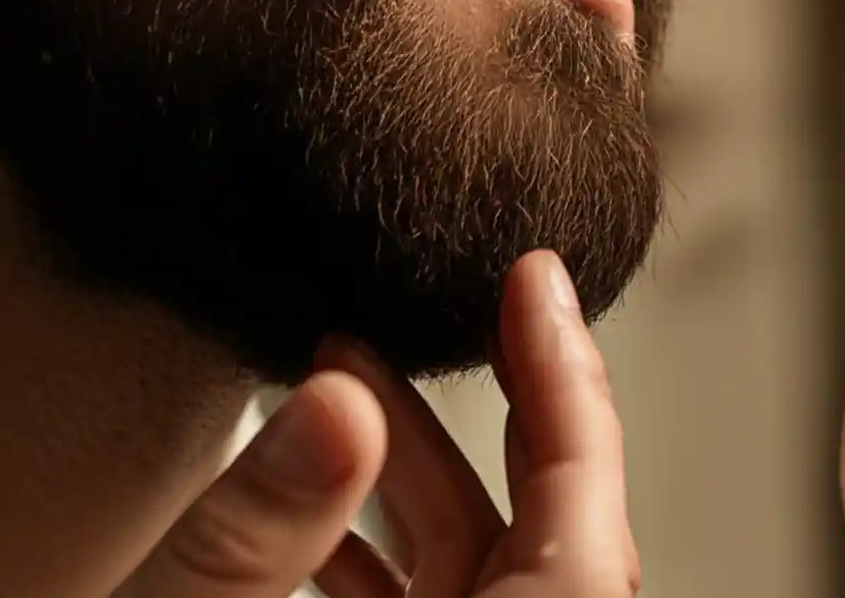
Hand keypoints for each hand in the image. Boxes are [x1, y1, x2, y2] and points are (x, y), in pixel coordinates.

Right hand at [116, 251, 639, 596]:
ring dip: (398, 473)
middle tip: (383, 332)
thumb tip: (342, 400)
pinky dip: (376, 548)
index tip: (536, 280)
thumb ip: (259, 534)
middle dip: (452, 417)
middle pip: (530, 528)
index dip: (568, 385)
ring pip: (469, 564)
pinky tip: (316, 503)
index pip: (585, 516)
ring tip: (330, 384)